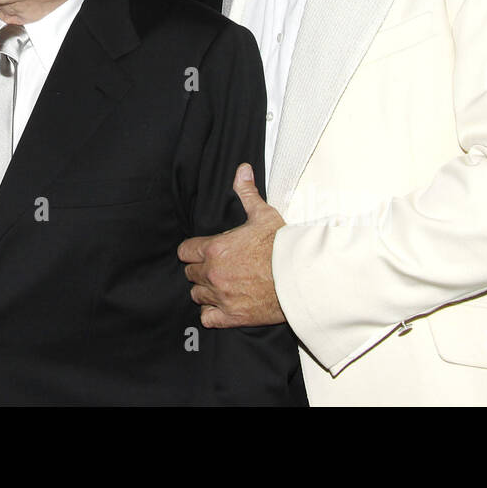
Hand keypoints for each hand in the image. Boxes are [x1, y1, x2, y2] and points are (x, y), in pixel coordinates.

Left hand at [178, 163, 285, 327]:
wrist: (301, 276)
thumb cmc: (282, 246)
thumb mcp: (263, 214)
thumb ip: (247, 193)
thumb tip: (242, 170)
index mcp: (214, 249)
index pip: (185, 252)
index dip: (192, 251)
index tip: (202, 252)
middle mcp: (213, 274)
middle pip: (190, 274)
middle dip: (200, 270)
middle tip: (216, 267)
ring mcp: (221, 296)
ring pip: (197, 295)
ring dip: (205, 290)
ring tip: (220, 285)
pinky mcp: (232, 316)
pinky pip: (207, 318)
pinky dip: (212, 313)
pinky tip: (222, 305)